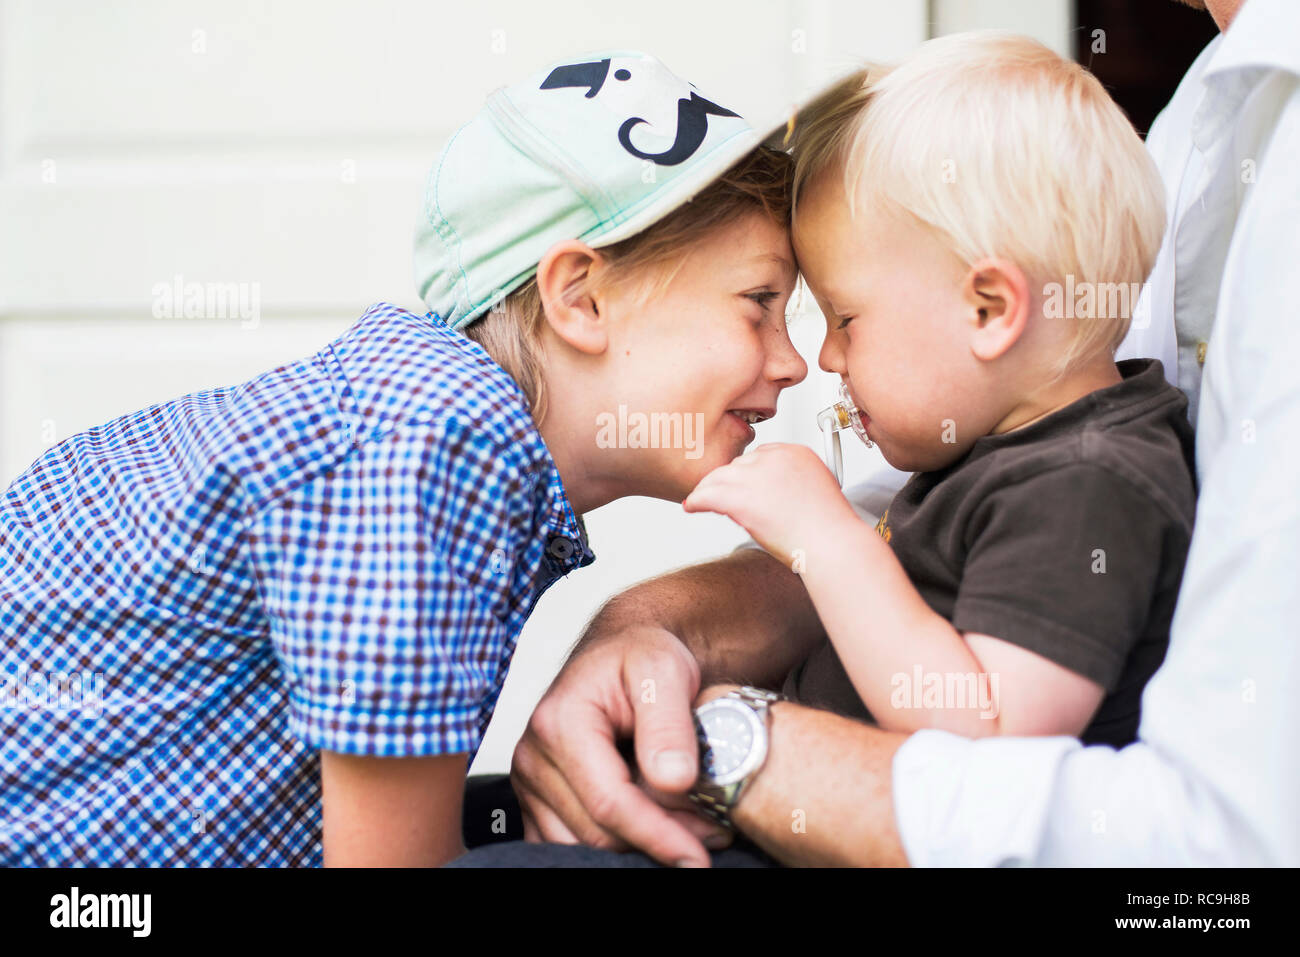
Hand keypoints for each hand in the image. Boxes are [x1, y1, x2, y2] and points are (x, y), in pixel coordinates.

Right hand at [510, 624, 731, 866]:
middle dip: (655, 843)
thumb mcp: (666, 670)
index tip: (698, 856)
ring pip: (582, 844)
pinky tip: (654, 827)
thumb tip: (673, 780)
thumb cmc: (643, 655)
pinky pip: (571, 842)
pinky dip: (615, 844)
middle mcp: (533, 756)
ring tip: (688, 829)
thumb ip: (669, 725)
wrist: (622, 651)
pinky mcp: (536, 801)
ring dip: (637, 847)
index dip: (656, 835)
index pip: (608, 801)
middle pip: (596, 831)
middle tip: (711, 839)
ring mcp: (530, 783)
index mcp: (559, 722)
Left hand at [683, 443, 857, 567]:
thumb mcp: (818, 493)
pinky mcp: (740, 497)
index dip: (747, 472)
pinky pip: (708, 494)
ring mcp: (755, 476)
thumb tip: (774, 495)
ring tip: (702, 500)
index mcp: (796, 453)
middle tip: (721, 496)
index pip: (760, 455)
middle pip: (738, 464)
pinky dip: (697, 501)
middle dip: (729, 481)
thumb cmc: (830, 529)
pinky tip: (692, 506)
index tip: (741, 484)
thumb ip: (794, 485)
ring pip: (719, 477)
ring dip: (709, 489)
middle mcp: (774, 459)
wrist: (832, 545)